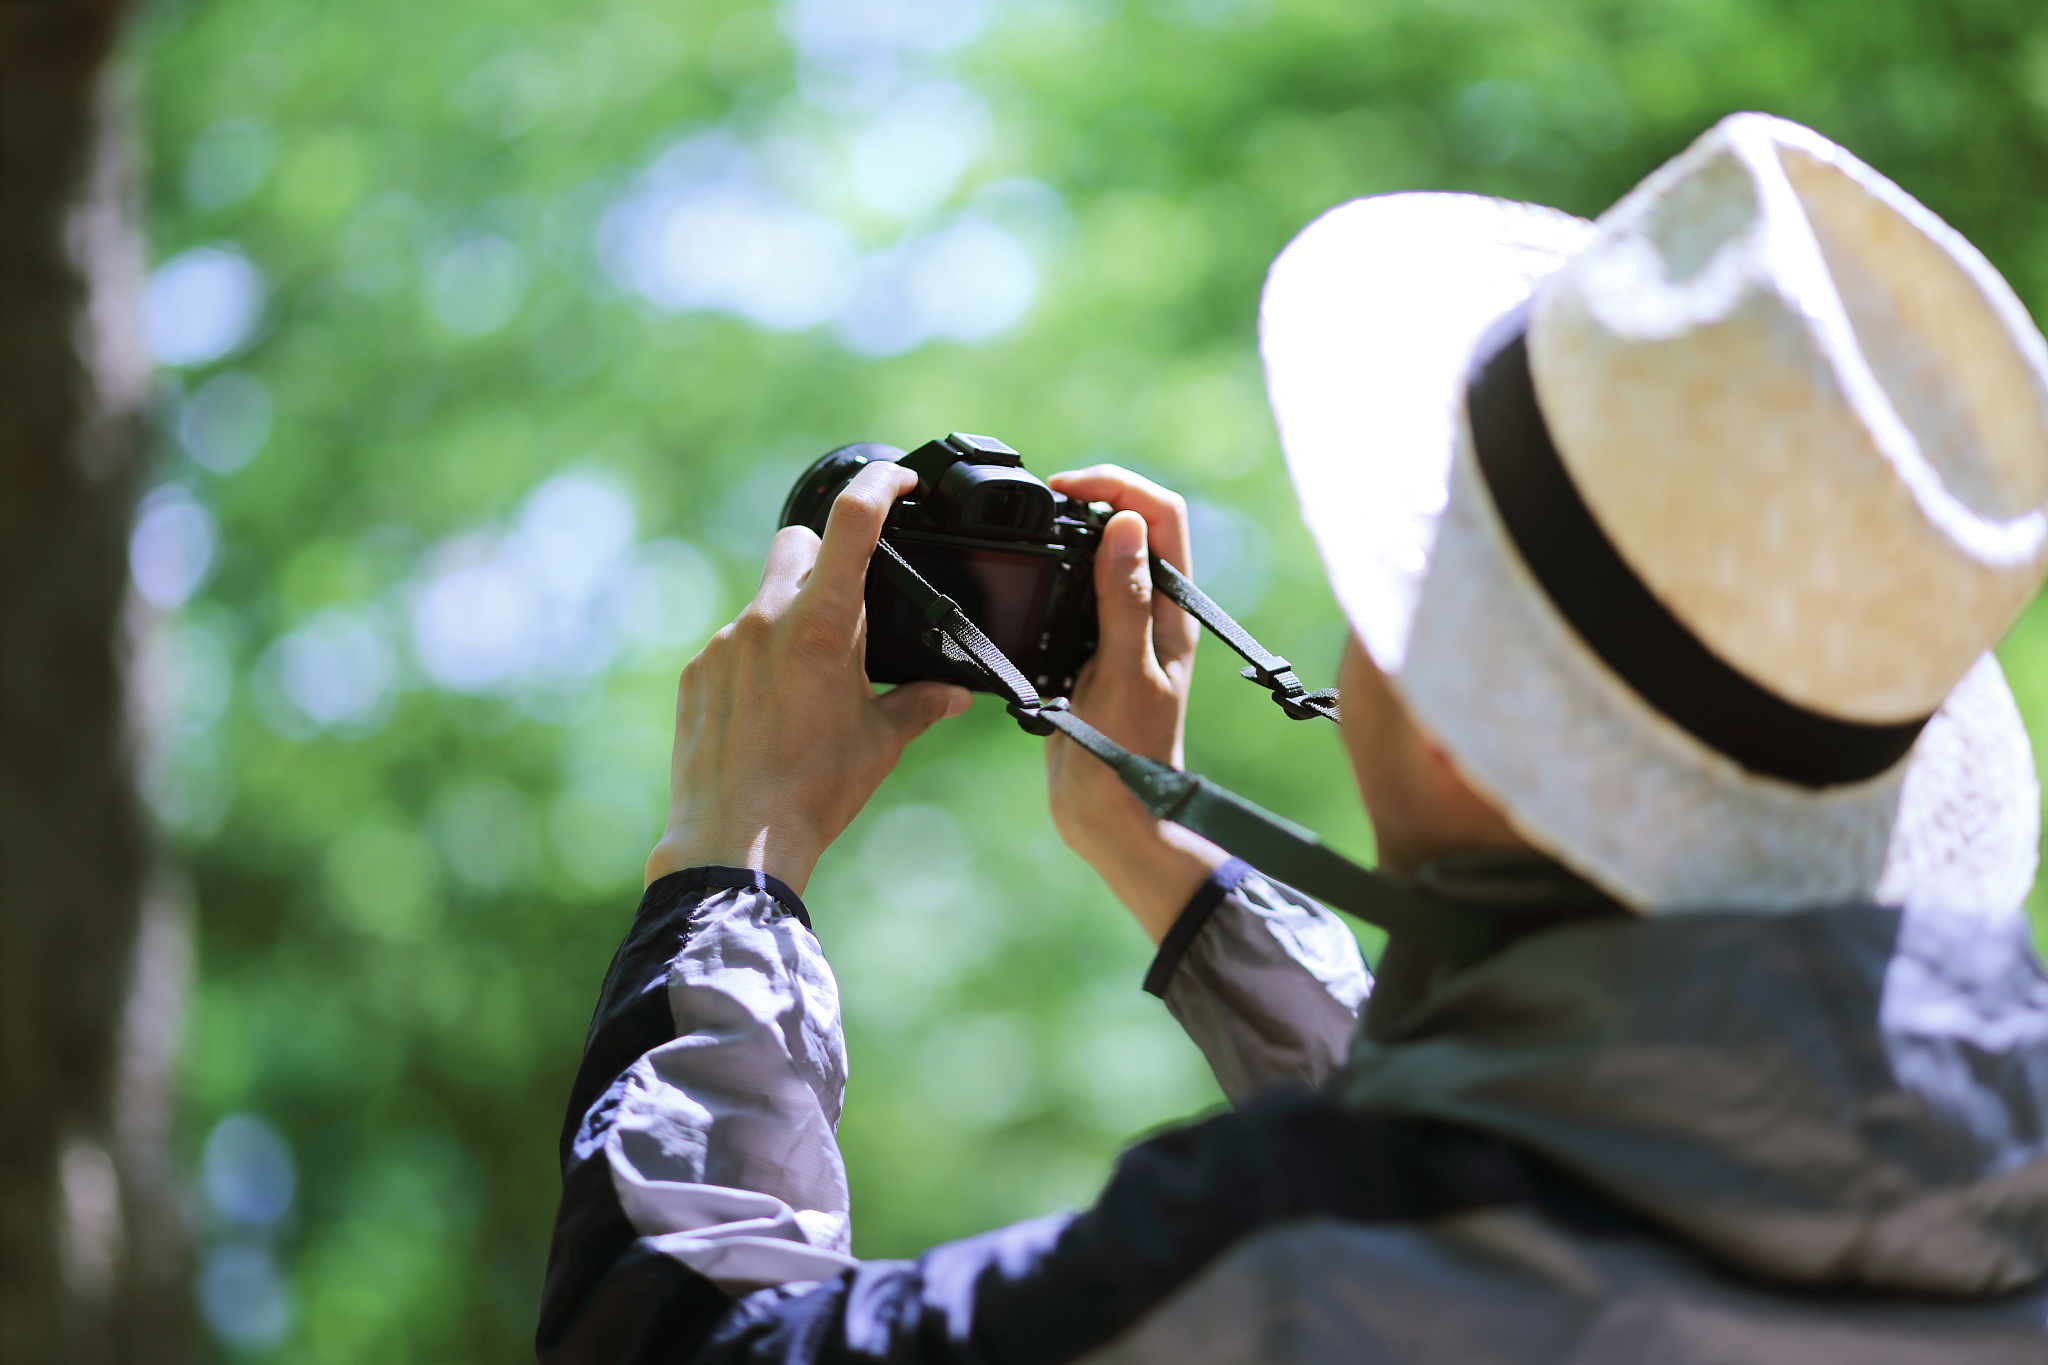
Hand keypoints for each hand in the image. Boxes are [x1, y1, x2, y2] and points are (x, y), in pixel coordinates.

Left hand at [645, 462, 971, 892]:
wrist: (734, 842)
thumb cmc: (814, 792)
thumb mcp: (881, 743)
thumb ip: (920, 704)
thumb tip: (952, 692)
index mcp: (824, 625)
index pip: (853, 520)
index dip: (881, 484)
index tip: (901, 481)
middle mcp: (767, 619)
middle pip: (799, 543)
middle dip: (828, 559)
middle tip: (851, 611)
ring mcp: (725, 644)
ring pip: (765, 600)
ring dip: (791, 619)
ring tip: (810, 685)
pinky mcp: (697, 673)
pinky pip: (734, 645)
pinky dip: (759, 661)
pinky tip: (772, 712)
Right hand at [1043, 467, 1228, 940]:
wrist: (1109, 818)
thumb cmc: (1130, 755)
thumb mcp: (1125, 672)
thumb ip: (1123, 600)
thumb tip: (1125, 523)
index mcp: (1169, 611)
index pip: (1161, 515)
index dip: (1118, 485)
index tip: (1067, 489)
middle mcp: (1149, 614)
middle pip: (1128, 526)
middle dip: (1088, 500)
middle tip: (1041, 505)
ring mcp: (1116, 634)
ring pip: (1095, 560)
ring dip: (1066, 539)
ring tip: (1029, 538)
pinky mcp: (1084, 655)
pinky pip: (1068, 600)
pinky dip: (1047, 583)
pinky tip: (1023, 592)